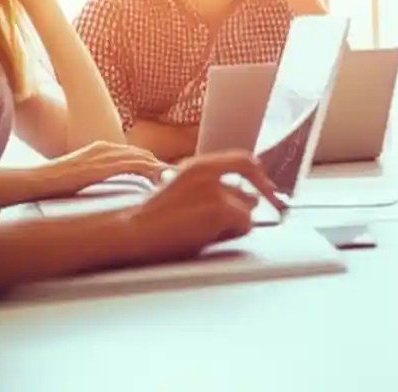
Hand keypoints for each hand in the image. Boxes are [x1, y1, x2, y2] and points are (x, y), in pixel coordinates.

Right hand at [30, 141, 167, 198]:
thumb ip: (96, 177)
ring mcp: (107, 154)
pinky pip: (137, 166)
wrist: (38, 181)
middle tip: (175, 179)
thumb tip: (107, 188)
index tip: (162, 175)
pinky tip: (163, 182)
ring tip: (176, 181)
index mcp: (101, 148)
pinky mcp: (107, 165)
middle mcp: (107, 147)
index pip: (133, 154)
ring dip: (160, 170)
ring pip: (144, 159)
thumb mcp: (80, 176)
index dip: (149, 164)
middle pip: (143, 154)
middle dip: (159, 166)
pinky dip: (153, 172)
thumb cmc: (53, 183)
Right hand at [116, 152, 281, 265]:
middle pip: (250, 192)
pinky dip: (231, 234)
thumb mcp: (182, 190)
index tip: (268, 190)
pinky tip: (206, 237)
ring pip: (248, 211)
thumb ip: (212, 187)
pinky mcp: (220, 209)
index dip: (259, 177)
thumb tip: (247, 198)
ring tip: (204, 231)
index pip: (244, 160)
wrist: (130, 231)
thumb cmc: (152, 219)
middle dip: (241, 212)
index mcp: (199, 165)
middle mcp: (210, 172)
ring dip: (233, 224)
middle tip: (222, 225)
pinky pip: (244, 225)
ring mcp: (217, 190)